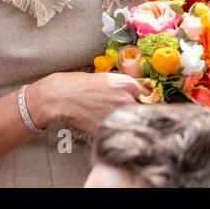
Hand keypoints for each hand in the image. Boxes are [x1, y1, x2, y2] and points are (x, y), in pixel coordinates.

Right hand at [27, 71, 145, 134]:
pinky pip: (120, 130)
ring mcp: (118, 114)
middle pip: (146, 111)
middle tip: (131, 113)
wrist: (58, 96)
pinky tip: (106, 124)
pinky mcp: (110, 127)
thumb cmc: (77, 85)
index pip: (151, 95)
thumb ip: (124, 86)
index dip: (149, 101)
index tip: (148, 105)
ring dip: (130, 122)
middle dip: (140, 112)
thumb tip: (140, 94)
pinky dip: (117, 130)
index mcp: (126, 83)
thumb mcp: (104, 78)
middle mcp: (126, 98)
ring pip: (134, 122)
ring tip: (116, 119)